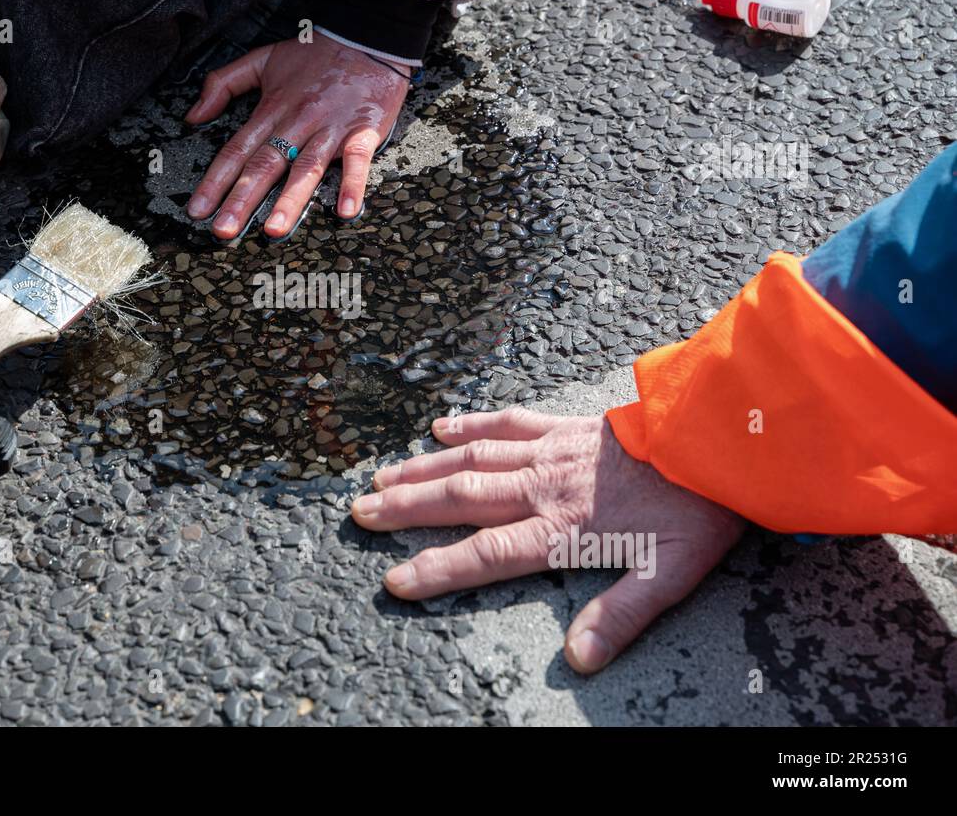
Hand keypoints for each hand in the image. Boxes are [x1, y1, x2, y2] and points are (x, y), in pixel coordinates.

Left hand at [183, 36, 408, 238]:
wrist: (368, 34)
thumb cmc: (315, 52)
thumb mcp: (262, 59)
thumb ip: (223, 83)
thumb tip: (193, 115)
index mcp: (272, 108)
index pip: (237, 149)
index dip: (215, 181)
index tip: (198, 210)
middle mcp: (298, 121)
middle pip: (265, 165)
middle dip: (242, 199)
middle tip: (224, 230)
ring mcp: (331, 127)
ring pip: (306, 168)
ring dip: (289, 201)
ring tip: (273, 230)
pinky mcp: (363, 130)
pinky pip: (357, 161)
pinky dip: (352, 185)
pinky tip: (345, 211)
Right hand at [351, 409, 745, 672]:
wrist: (720, 437)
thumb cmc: (696, 508)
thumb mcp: (668, 576)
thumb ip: (619, 615)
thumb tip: (579, 658)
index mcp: (563, 530)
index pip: (486, 554)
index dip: (437, 569)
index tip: (393, 579)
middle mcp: (543, 488)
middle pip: (461, 499)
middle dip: (407, 510)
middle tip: (360, 513)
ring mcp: (549, 452)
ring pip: (473, 459)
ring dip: (423, 470)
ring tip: (381, 477)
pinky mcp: (564, 427)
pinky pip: (508, 422)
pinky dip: (471, 424)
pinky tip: (440, 426)